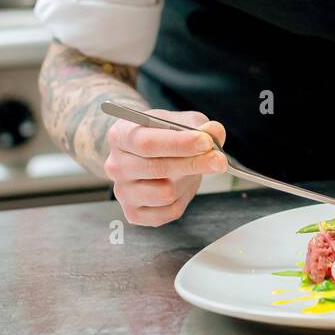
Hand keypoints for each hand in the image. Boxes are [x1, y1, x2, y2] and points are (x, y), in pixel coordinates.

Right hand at [104, 110, 227, 225]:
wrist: (150, 155)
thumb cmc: (163, 135)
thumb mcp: (181, 121)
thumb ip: (198, 125)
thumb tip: (213, 131)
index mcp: (121, 135)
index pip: (147, 143)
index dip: (179, 144)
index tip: (206, 142)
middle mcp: (115, 165)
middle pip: (157, 169)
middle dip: (194, 163)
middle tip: (219, 159)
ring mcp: (122, 192)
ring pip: (166, 193)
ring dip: (189, 180)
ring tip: (192, 169)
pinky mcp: (133, 213)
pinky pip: (169, 212)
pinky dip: (184, 198)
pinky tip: (183, 184)